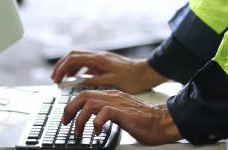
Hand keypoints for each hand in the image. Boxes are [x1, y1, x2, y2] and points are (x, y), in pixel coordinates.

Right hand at [50, 50, 166, 93]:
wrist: (147, 72)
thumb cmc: (133, 79)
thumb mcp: (111, 81)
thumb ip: (93, 80)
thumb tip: (77, 82)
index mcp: (99, 59)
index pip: (73, 59)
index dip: (62, 68)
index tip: (56, 79)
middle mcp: (98, 56)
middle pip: (73, 56)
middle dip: (62, 66)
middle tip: (55, 79)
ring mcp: (101, 58)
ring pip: (79, 59)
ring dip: (69, 68)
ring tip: (63, 80)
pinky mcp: (104, 62)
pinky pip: (86, 63)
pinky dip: (78, 70)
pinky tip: (78, 79)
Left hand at [62, 89, 181, 145]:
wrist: (162, 121)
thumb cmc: (144, 120)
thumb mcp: (121, 113)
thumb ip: (108, 112)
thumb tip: (93, 120)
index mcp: (111, 95)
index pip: (85, 94)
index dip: (72, 106)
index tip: (67, 118)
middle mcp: (112, 96)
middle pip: (83, 96)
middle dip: (69, 110)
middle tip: (66, 123)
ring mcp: (118, 103)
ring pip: (89, 104)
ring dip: (80, 119)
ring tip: (79, 132)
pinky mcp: (123, 112)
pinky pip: (104, 113)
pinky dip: (96, 123)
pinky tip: (97, 132)